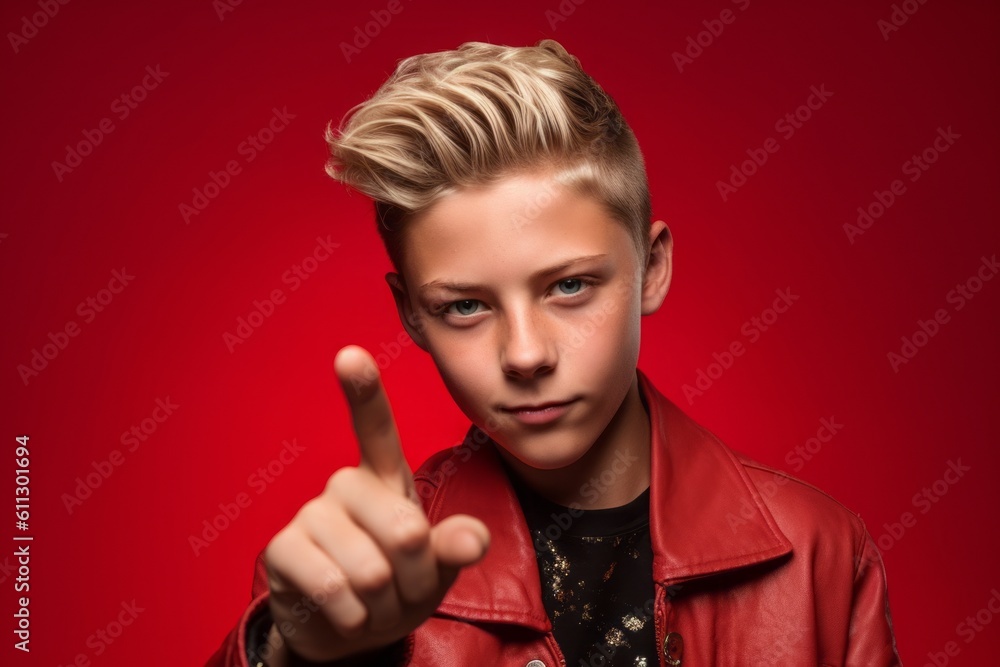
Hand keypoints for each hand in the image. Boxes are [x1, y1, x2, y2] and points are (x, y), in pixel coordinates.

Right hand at [263, 345, 490, 661]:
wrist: (351, 630)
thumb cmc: (400, 584)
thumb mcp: (439, 566)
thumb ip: (456, 546)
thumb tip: (474, 539)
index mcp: (385, 475)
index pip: (375, 427)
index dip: (363, 391)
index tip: (349, 355)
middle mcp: (344, 484)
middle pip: (405, 532)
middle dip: (417, 579)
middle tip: (403, 587)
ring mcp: (310, 514)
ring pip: (370, 571)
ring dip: (384, 604)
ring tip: (373, 601)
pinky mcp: (282, 550)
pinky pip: (334, 590)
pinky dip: (353, 618)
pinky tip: (347, 614)